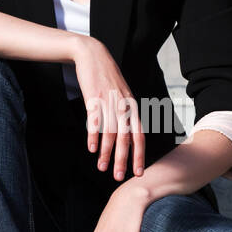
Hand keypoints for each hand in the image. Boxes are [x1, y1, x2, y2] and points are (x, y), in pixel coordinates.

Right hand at [72, 36, 144, 180]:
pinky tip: (92, 149)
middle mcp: (123, 106)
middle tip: (119, 177)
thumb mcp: (122, 95)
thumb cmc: (107, 77)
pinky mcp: (93, 98)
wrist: (92, 54)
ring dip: (106, 153)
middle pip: (126, 138)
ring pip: (110, 133)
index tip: (138, 172)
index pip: (139, 136)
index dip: (139, 155)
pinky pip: (95, 121)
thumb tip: (129, 137)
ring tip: (102, 168)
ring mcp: (108, 102)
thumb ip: (126, 115)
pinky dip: (93, 137)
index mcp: (132, 107)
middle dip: (123, 160)